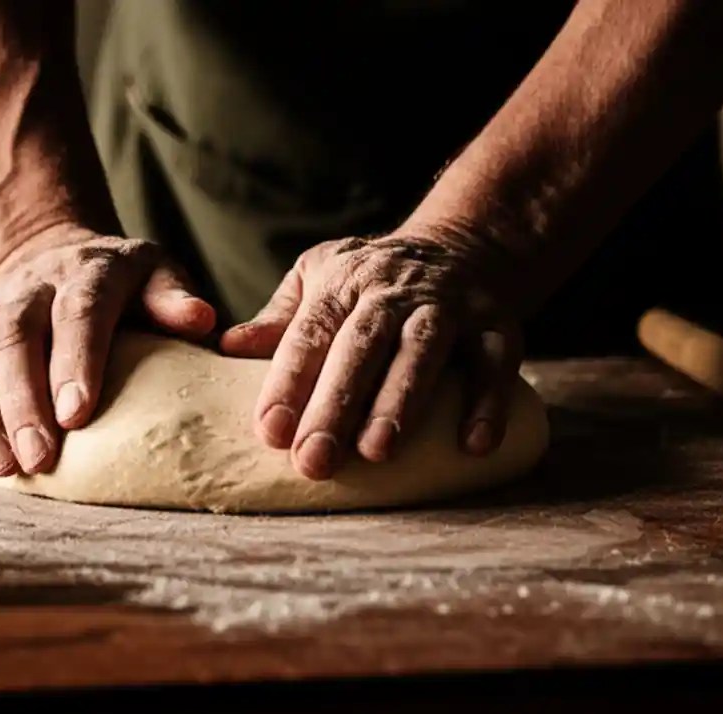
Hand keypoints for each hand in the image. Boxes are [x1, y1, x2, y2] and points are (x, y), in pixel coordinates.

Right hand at [0, 223, 215, 476]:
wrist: (60, 254)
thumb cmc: (125, 287)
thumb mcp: (159, 279)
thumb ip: (176, 302)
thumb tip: (201, 321)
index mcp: (89, 271)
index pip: (78, 311)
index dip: (75, 361)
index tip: (76, 416)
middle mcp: (31, 281)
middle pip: (14, 333)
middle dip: (21, 400)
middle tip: (37, 459)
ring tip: (2, 467)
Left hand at [220, 229, 521, 479]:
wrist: (462, 245)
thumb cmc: (372, 279)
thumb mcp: (317, 280)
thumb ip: (278, 320)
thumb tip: (226, 347)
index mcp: (341, 284)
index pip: (309, 333)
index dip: (289, 381)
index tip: (270, 430)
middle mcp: (393, 292)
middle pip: (361, 346)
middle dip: (337, 403)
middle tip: (315, 460)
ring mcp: (447, 307)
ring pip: (423, 351)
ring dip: (401, 401)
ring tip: (378, 452)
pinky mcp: (496, 325)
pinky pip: (494, 363)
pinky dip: (486, 402)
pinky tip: (472, 445)